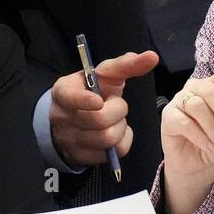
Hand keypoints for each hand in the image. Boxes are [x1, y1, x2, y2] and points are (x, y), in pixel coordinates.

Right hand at [49, 50, 159, 167]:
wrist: (74, 117)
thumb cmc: (93, 91)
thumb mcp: (104, 75)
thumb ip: (126, 65)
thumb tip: (152, 57)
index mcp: (63, 91)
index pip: (70, 97)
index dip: (84, 100)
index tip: (99, 101)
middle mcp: (61, 116)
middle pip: (98, 119)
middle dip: (118, 111)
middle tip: (118, 106)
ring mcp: (68, 139)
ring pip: (106, 139)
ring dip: (120, 128)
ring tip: (116, 120)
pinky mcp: (80, 157)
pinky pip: (111, 154)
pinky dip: (121, 143)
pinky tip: (116, 134)